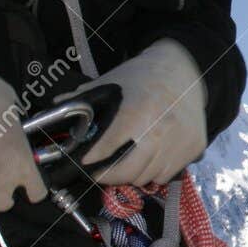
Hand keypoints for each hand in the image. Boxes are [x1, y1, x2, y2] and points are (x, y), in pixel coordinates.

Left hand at [66, 38, 208, 188]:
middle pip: (125, 172)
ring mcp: (179, 141)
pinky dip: (156, 171)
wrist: (185, 69)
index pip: (104, 151)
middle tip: (101, 171)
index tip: (84, 162)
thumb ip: (82, 100)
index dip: (90, 161)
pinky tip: (150, 157)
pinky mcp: (194, 147)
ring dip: (134, 174)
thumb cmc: (143, 76)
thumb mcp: (111, 82)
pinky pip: (167, 174)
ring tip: (127, 160)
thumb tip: (53, 110)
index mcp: (135, 113)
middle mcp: (159, 130)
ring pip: (147, 177)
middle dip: (108, 175)